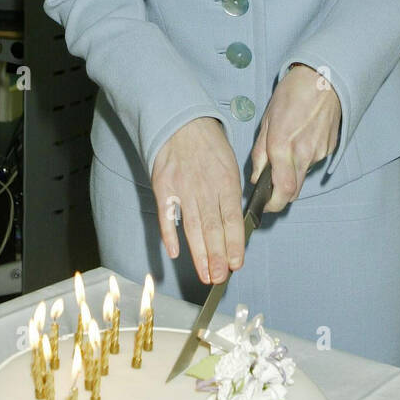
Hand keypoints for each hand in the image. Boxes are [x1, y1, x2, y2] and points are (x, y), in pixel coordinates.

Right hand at [151, 117, 244, 286]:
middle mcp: (206, 188)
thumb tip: (235, 224)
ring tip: (205, 275)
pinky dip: (170, 235)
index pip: (233, 220)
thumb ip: (231, 194)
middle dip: (217, 257)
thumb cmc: (209, 144)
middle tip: (219, 278)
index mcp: (226, 182)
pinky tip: (175, 253)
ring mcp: (183, 188)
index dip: (234, 245)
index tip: (236, 264)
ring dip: (199, 254)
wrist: (182, 120)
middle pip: (213, 229)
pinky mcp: (163, 186)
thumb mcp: (230, 164)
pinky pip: (167, 215)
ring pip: (193, 228)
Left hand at [249, 65, 341, 212]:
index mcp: (282, 146)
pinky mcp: (329, 149)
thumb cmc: (292, 95)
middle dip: (280, 196)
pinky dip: (303, 159)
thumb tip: (256, 177)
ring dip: (291, 174)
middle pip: (293, 192)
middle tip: (270, 189)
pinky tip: (300, 140)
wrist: (323, 79)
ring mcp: (319, 153)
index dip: (273, 205)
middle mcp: (303, 154)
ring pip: (302, 176)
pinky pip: (312, 162)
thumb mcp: (266, 121)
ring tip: (286, 150)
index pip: (282, 191)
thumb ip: (260, 153)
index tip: (264, 205)